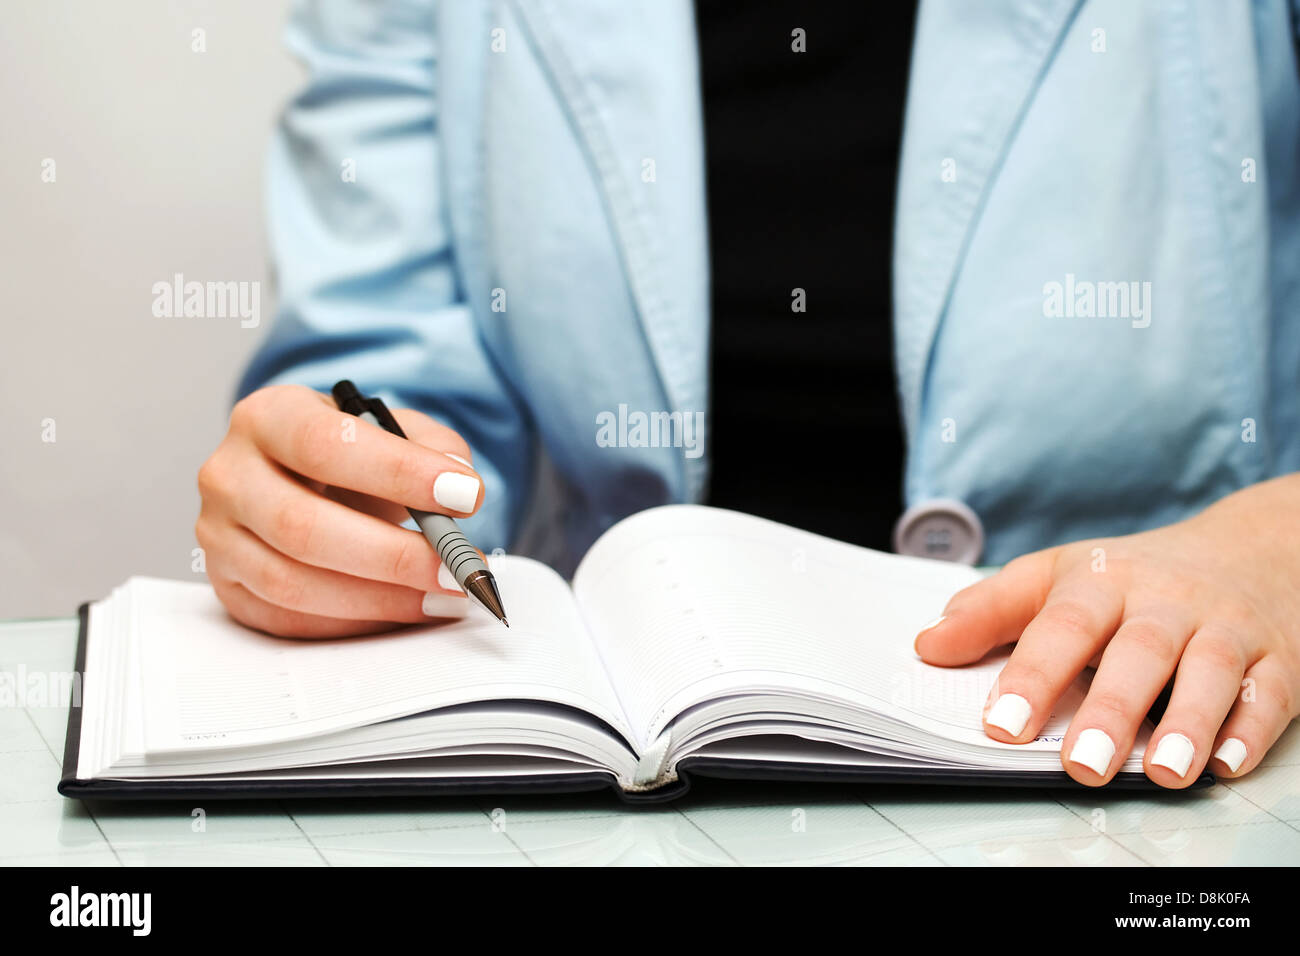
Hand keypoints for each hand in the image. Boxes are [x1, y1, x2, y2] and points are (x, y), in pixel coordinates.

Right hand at [196, 385, 482, 636]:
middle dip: (393, 554)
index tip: (465, 496)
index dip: (398, 473)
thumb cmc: (349, 455)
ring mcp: (218, 535)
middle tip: (456, 566)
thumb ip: (432, 448)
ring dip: (379, 598)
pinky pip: (287, 619)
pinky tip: (401, 611)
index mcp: (268, 417)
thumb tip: (462, 488)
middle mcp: (230, 474)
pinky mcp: (226, 586)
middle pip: (302, 526)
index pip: (324, 444)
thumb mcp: (391, 430)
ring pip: (292, 583)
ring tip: (441, 597)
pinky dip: (352, 622)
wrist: (299, 479)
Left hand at [915, 475, 1299, 786]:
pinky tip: (1228, 763)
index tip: (1001, 726)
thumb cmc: (1131, 577)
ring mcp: (1223, 627)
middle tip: (1080, 764)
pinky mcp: (1276, 657)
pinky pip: (1267, 691)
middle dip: (1109, 711)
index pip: (1060, 627)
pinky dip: (1250, 728)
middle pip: (1136, 653)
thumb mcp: (1055, 576)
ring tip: (1164, 772)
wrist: (1248, 549)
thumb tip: (929, 647)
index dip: (1030, 677)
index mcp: (1100, 581)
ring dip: (1189, 723)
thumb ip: (989, 610)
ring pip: (1208, 671)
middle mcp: (1163, 602)